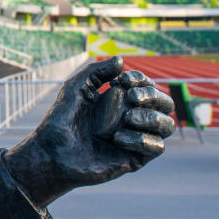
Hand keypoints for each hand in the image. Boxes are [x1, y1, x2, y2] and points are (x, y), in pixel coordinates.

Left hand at [2, 56, 174, 207]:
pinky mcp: (134, 159)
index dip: (142, 80)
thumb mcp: (76, 87)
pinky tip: (118, 139)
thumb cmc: (61, 119)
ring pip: (166, 125)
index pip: (148, 86)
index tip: (122, 81)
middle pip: (166, 103)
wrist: (51, 152)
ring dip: (152, 117)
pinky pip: (157, 147)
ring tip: (127, 118)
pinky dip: (142, 139)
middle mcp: (132, 118)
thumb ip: (97, 71)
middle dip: (153, 95)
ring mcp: (135, 138)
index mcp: (121, 100)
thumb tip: (121, 60)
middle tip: (131, 97)